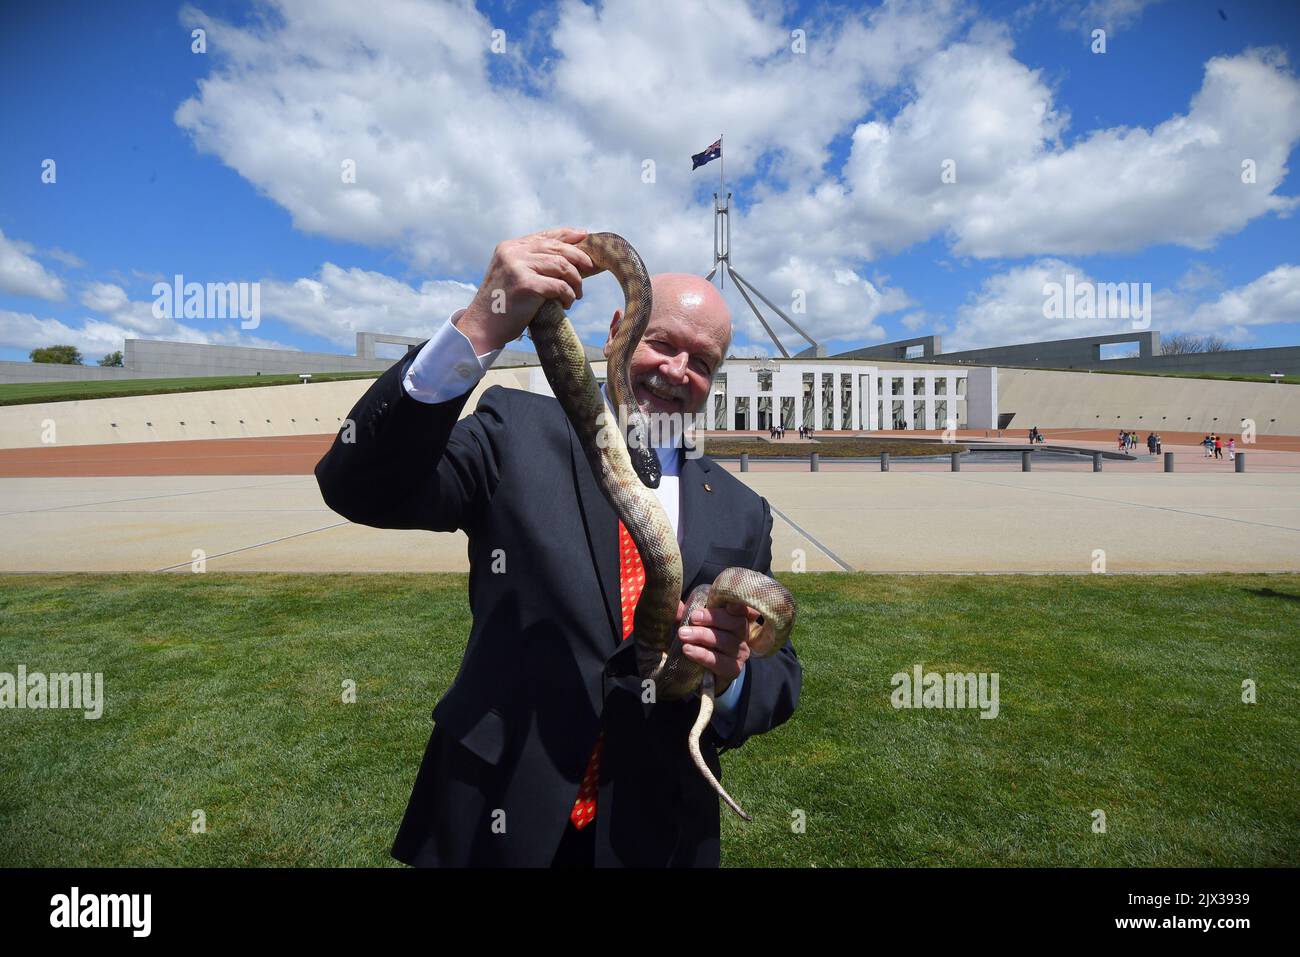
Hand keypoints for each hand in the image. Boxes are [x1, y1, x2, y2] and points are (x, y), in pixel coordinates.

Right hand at [455, 226, 597, 353]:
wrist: (482, 327)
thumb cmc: (500, 305)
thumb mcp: (511, 275)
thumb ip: (530, 262)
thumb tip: (565, 258)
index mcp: (509, 247)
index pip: (544, 236)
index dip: (567, 234)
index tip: (584, 235)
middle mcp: (513, 253)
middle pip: (556, 248)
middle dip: (578, 258)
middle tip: (589, 270)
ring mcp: (519, 267)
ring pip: (562, 266)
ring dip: (575, 281)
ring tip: (576, 294)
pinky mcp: (526, 285)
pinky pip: (559, 286)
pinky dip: (568, 295)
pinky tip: (567, 303)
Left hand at [676, 600, 753, 696]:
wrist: (702, 672)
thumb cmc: (699, 641)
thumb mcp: (691, 625)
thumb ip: (686, 614)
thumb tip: (677, 607)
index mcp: (735, 618)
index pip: (743, 610)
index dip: (739, 607)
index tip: (728, 605)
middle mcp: (742, 634)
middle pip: (735, 623)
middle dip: (712, 618)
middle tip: (693, 617)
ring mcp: (740, 652)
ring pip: (725, 641)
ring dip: (702, 636)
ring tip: (683, 635)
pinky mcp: (733, 669)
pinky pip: (719, 661)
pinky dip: (702, 655)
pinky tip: (688, 650)